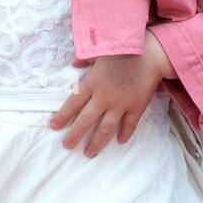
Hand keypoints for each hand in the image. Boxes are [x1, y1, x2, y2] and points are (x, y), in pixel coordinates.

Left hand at [49, 30, 176, 156]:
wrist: (149, 52)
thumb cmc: (122, 50)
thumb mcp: (99, 51)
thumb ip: (84, 59)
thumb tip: (74, 64)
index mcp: (92, 83)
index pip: (72, 104)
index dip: (62, 116)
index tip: (53, 126)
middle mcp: (104, 97)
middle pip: (85, 121)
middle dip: (74, 136)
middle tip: (67, 146)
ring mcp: (121, 104)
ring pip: (106, 129)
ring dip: (97, 143)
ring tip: (89, 153)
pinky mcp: (136, 107)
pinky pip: (129, 125)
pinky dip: (124, 134)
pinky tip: (119, 141)